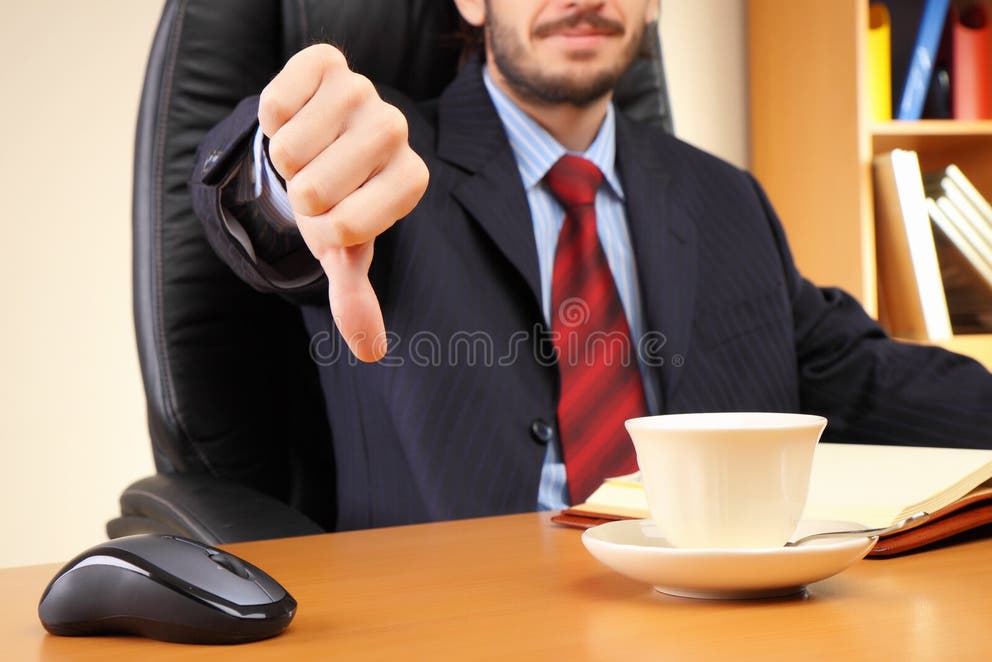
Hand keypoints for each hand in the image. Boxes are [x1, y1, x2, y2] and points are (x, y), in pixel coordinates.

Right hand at [258, 44, 428, 361]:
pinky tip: (297, 119)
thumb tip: (370, 351)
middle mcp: (397, 130)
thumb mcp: (344, 249)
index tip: (335, 217)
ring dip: (284, 159)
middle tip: (317, 183)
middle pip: (312, 189)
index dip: (323, 231)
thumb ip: (355, 296)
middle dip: (300, 197)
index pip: (346, 228)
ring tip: (308, 152)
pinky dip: (272, 120)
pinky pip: (274, 105)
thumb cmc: (337, 200)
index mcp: (411, 180)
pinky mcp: (327, 62)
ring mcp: (363, 91)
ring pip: (288, 149)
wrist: (318, 142)